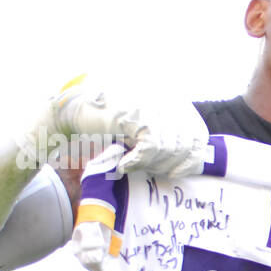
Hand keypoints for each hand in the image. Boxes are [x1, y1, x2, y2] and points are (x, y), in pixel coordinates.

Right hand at [24, 76, 210, 179]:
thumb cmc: (110, 125)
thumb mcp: (145, 128)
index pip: (198, 133)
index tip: (177, 173)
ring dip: (151, 164)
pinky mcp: (133, 112)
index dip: (192, 158)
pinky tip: (124, 165)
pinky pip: (151, 146)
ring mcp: (149, 103)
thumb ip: (170, 137)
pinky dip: (138, 161)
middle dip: (170, 165)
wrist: (73, 113)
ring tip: (134, 166)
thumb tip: (196, 163)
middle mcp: (164, 97)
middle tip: (150, 171)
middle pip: (185, 143)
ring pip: (169, 147)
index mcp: (172, 98)